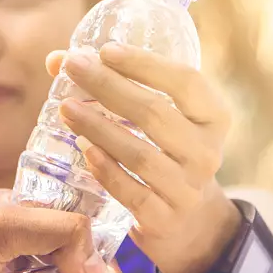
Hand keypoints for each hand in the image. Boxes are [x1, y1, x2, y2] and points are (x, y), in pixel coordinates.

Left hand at [47, 45, 242, 272]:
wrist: (188, 222)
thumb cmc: (167, 153)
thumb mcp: (162, 120)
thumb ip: (120, 85)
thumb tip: (58, 59)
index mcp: (214, 117)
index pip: (186, 81)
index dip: (145, 63)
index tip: (106, 50)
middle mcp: (208, 152)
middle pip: (155, 113)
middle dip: (109, 87)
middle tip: (73, 68)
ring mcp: (188, 189)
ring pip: (139, 153)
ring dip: (98, 127)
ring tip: (66, 108)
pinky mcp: (165, 220)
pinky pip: (131, 192)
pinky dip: (106, 169)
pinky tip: (84, 149)